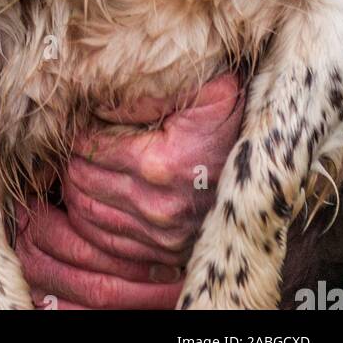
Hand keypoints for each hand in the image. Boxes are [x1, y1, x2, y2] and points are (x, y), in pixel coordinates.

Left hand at [16, 73, 244, 308]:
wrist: (270, 168)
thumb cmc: (231, 122)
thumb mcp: (205, 90)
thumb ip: (149, 92)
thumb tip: (100, 103)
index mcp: (159, 163)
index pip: (89, 147)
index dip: (78, 132)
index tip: (79, 123)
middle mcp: (156, 205)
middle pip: (82, 181)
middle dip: (72, 160)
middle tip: (73, 145)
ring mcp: (160, 234)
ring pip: (86, 213)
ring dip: (73, 190)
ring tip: (76, 168)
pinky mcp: (164, 252)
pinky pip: (105, 242)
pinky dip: (88, 222)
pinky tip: (89, 199)